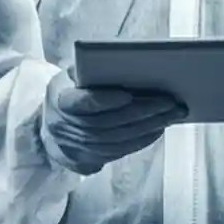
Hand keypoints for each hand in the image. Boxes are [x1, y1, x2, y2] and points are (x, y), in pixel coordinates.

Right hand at [41, 69, 186, 175]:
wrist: (52, 121)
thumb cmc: (70, 87)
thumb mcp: (73, 72)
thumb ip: (91, 68)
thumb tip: (125, 64)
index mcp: (58, 99)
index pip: (80, 103)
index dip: (103, 101)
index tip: (128, 95)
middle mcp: (63, 126)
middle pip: (107, 123)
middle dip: (141, 113)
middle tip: (170, 103)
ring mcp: (75, 146)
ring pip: (116, 140)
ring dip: (147, 128)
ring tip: (172, 114)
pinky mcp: (88, 159)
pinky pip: (118, 152)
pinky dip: (141, 140)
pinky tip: (159, 128)